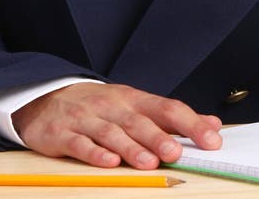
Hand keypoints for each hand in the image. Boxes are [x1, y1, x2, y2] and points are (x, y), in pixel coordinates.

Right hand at [12, 82, 221, 168]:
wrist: (46, 97)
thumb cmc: (98, 106)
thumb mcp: (135, 105)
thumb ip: (172, 118)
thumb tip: (212, 125)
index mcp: (133, 99)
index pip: (167, 108)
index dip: (190, 123)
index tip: (211, 139)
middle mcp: (112, 107)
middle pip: (139, 122)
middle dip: (159, 137)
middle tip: (177, 153)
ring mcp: (87, 119)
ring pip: (111, 134)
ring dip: (131, 148)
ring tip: (149, 162)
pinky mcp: (62, 134)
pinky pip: (79, 144)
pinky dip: (94, 153)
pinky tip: (108, 162)